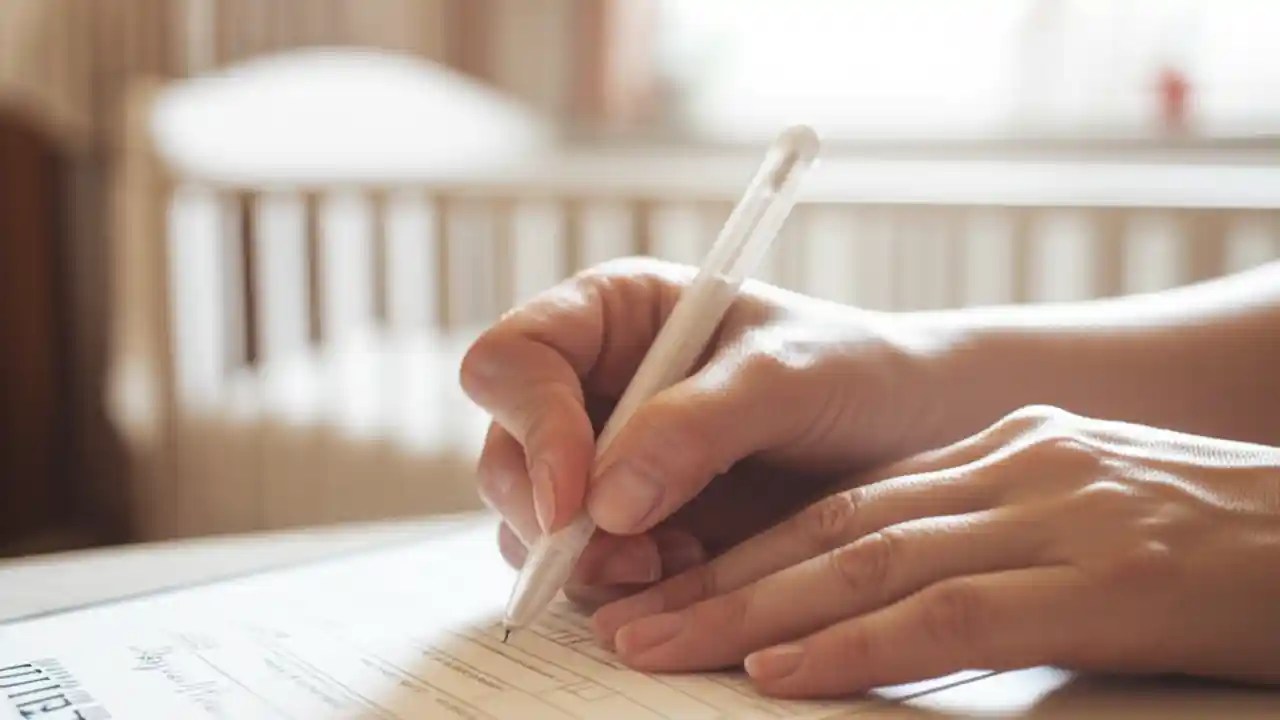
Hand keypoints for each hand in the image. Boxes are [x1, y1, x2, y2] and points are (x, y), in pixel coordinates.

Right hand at [460, 258, 945, 605]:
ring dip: (586, 560)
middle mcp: (595, 387)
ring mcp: (609, 461)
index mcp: (614, 318)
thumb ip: (695, 424)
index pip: (514, 360)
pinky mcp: (636, 526)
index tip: (576, 495)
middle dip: (549, 512)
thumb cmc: (858, 371)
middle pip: (506, 452)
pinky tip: (688, 573)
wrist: (918, 433)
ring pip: (534, 522)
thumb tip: (604, 500)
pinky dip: (621, 586)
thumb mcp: (788, 376)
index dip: (530, 426)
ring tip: (671, 562)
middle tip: (626, 553)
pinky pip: (586, 568)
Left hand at [592, 405, 1279, 696]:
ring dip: (756, 611)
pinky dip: (858, 645)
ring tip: (665, 645)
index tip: (679, 585)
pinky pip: (952, 613)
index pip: (851, 502)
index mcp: (1006, 452)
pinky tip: (784, 672)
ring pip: (871, 564)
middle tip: (632, 619)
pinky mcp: (1103, 580)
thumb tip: (895, 605)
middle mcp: (1016, 468)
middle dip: (726, 579)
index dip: (753, 548)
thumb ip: (995, 549)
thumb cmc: (1222, 546)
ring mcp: (1057, 516)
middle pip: (837, 528)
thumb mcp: (1089, 523)